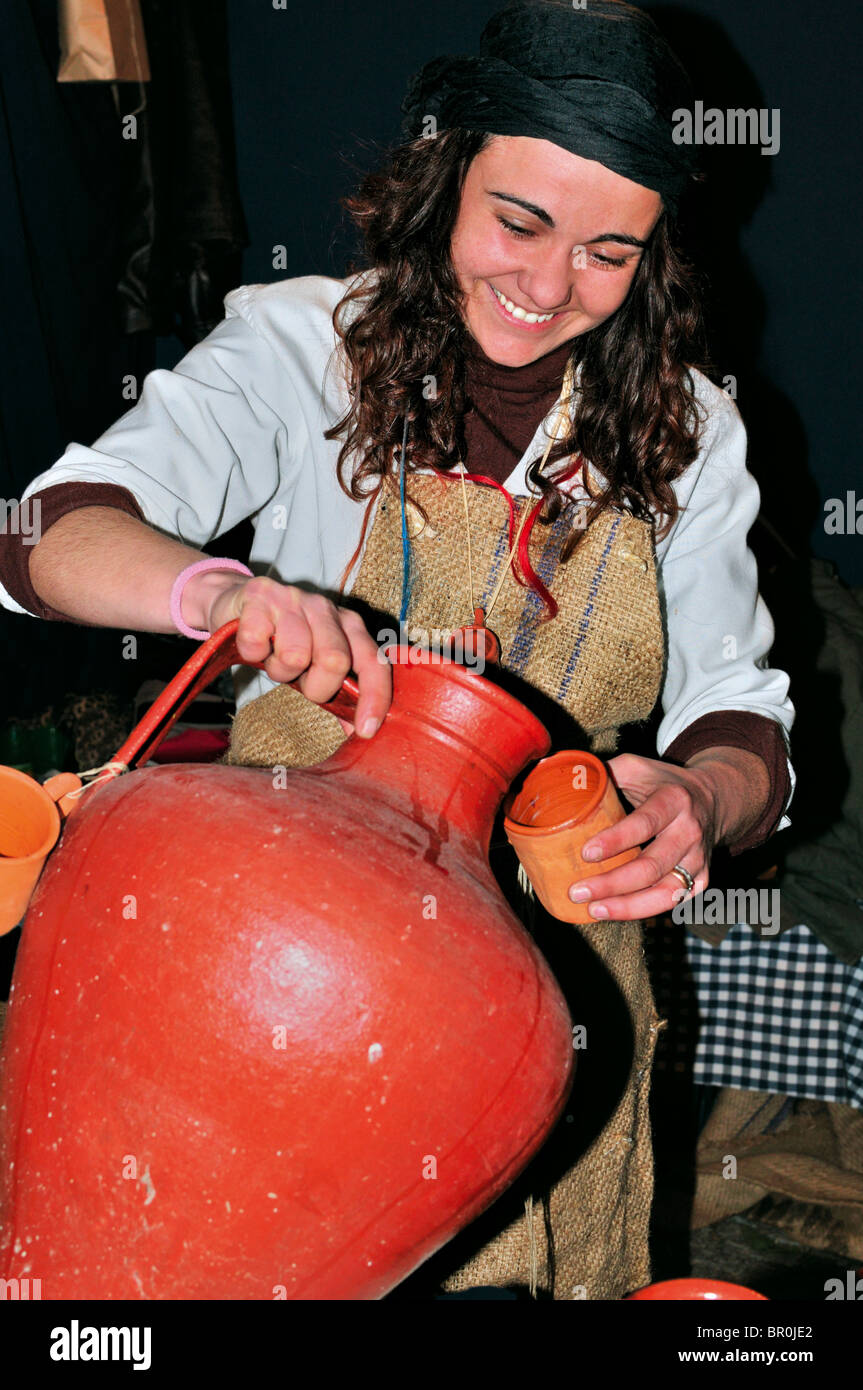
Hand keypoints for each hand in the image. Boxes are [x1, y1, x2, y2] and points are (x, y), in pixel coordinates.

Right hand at [206, 577, 391, 738]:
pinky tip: (254, 644)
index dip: (374, 697)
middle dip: (316, 687)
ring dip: (278, 670)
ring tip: (273, 659)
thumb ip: (337, 692)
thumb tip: (355, 729)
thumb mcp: (314, 665)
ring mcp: (293, 599)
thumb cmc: (282, 641)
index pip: (373, 662)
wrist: (236, 602)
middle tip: (299, 681)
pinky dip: (251, 653)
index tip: (366, 730)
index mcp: (349, 624)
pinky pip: (257, 642)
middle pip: (335, 660)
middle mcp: (326, 608)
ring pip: (294, 655)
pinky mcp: (259, 596)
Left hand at [567, 753, 718, 921]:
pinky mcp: (702, 879)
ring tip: (593, 909)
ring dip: (627, 906)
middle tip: (577, 892)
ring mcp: (699, 858)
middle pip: (652, 866)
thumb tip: (563, 783)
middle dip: (612, 883)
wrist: (713, 798)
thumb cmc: (662, 783)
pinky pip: (673, 902)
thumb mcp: (637, 767)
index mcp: (673, 800)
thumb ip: (604, 773)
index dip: (616, 840)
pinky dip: (643, 910)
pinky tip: (616, 911)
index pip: (645, 823)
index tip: (586, 853)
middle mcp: (690, 831)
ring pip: (665, 892)